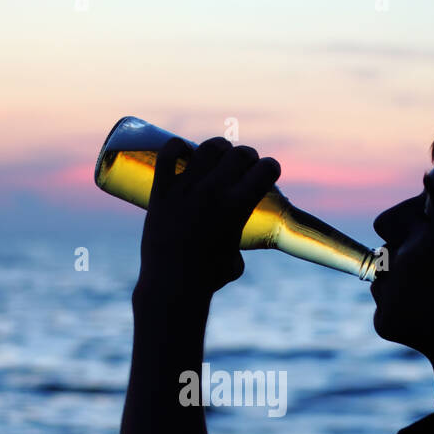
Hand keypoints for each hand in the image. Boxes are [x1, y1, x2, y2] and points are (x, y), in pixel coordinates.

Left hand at [136, 136, 280, 304]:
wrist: (171, 286)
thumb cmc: (208, 278)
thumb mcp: (236, 258)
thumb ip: (238, 241)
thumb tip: (235, 238)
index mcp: (238, 206)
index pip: (266, 168)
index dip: (271, 168)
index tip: (267, 173)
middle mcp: (214, 192)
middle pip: (240, 153)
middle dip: (247, 156)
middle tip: (243, 165)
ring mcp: (186, 188)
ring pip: (209, 148)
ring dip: (219, 147)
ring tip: (218, 155)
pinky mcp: (162, 190)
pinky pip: (169, 153)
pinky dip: (178, 146)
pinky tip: (184, 151)